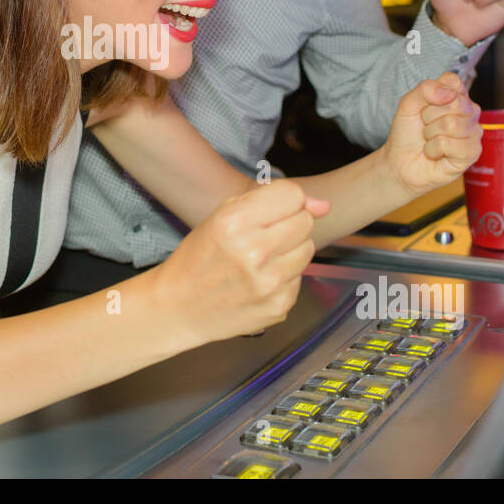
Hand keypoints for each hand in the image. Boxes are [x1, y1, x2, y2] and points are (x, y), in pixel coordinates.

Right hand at [151, 179, 330, 346]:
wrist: (179, 307)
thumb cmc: (199, 258)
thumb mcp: (222, 216)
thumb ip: (272, 201)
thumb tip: (324, 205)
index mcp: (235, 223)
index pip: (293, 195)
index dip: (285, 201)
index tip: (271, 211)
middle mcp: (255, 252)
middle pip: (305, 222)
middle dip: (289, 224)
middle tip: (261, 236)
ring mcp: (270, 283)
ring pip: (308, 249)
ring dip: (290, 250)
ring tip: (260, 260)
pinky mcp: (279, 306)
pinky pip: (300, 278)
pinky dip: (285, 277)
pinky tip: (259, 281)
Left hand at [380, 73, 482, 196]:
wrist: (400, 162)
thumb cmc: (408, 133)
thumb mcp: (408, 105)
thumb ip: (425, 89)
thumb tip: (449, 93)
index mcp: (456, 96)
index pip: (453, 82)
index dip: (433, 95)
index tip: (424, 107)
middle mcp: (469, 112)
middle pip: (454, 103)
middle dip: (429, 117)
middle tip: (425, 127)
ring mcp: (473, 132)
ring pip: (452, 124)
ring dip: (430, 134)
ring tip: (430, 140)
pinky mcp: (472, 153)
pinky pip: (449, 143)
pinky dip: (433, 149)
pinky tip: (435, 153)